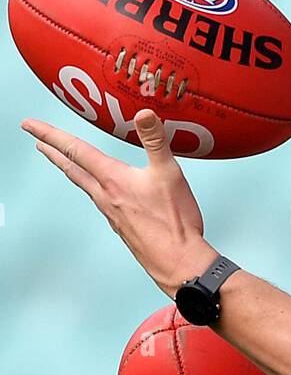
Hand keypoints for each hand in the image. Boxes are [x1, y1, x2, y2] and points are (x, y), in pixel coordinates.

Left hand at [21, 109, 215, 297]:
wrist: (176, 260)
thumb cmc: (173, 222)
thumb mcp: (168, 173)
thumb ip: (155, 141)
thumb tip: (143, 114)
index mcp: (113, 179)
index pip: (75, 150)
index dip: (50, 134)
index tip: (30, 125)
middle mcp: (105, 195)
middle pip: (71, 167)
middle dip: (52, 150)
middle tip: (36, 139)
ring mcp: (111, 211)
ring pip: (82, 183)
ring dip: (68, 167)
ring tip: (60, 159)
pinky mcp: (121, 223)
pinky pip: (97, 198)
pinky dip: (89, 184)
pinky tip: (98, 188)